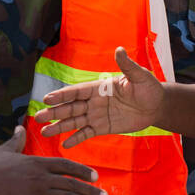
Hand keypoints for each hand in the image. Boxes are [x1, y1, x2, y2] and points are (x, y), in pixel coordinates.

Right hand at [0, 126, 105, 194]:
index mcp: (37, 162)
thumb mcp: (5, 150)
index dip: (83, 171)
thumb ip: (17, 140)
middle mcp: (42, 177)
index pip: (66, 165)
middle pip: (72, 183)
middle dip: (91, 190)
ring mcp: (38, 194)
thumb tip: (20, 127)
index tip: (95, 177)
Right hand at [33, 46, 164, 147]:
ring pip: (74, 122)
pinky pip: (86, 134)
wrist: (156, 106)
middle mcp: (93, 101)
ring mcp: (96, 115)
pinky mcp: (103, 128)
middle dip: (54, 112)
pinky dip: (75, 139)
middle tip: (38, 117)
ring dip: (59, 127)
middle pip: (70, 107)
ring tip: (44, 132)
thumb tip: (119, 50)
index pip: (76, 91)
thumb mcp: (139, 76)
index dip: (62, 95)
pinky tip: (64, 145)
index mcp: (99, 87)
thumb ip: (127, 66)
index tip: (47, 98)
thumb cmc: (148, 88)